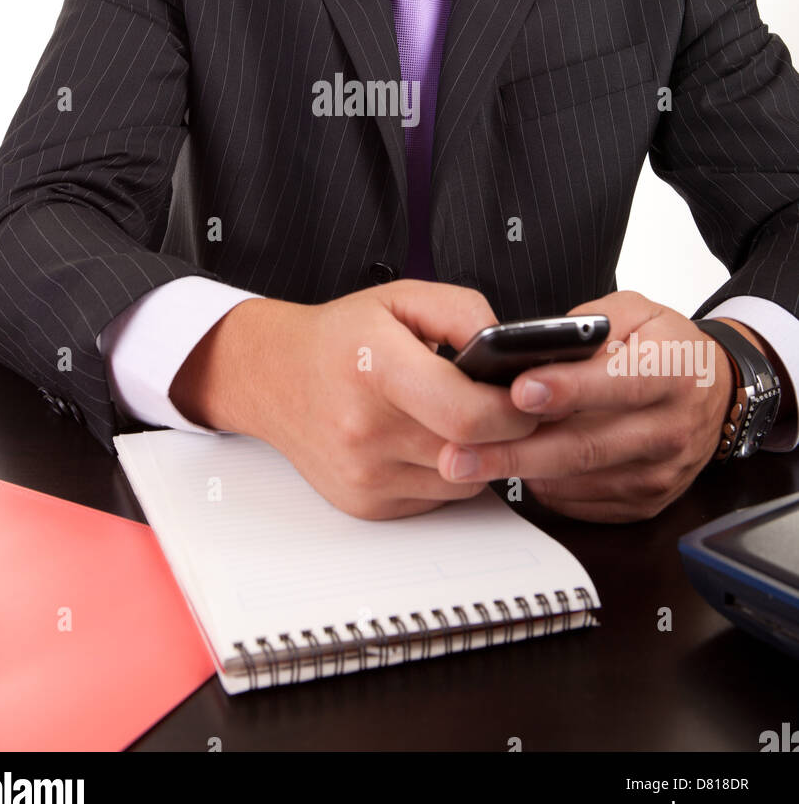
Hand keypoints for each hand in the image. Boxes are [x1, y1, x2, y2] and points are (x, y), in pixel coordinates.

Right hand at [172, 281, 539, 519]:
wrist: (273, 376)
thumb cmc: (341, 336)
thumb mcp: (402, 299)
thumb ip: (465, 313)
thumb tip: (513, 348)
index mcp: (376, 369)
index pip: (469, 413)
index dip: (515, 408)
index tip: (530, 392)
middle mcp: (365, 431)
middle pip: (474, 451)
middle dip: (508, 429)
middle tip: (513, 403)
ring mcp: (363, 475)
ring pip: (465, 480)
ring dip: (480, 453)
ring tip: (463, 416)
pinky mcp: (365, 504)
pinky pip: (438, 498)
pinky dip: (449, 472)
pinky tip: (432, 438)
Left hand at [435, 290, 739, 521]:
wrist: (714, 391)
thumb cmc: (664, 346)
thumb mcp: (635, 312)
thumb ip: (587, 327)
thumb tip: (529, 347)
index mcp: (671, 373)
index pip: (618, 384)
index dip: (568, 390)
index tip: (518, 392)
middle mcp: (670, 429)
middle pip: (587, 446)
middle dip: (516, 451)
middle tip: (459, 452)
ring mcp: (659, 472)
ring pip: (579, 479)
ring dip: (520, 472)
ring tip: (468, 461)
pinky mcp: (645, 501)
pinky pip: (583, 502)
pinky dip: (543, 487)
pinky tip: (513, 468)